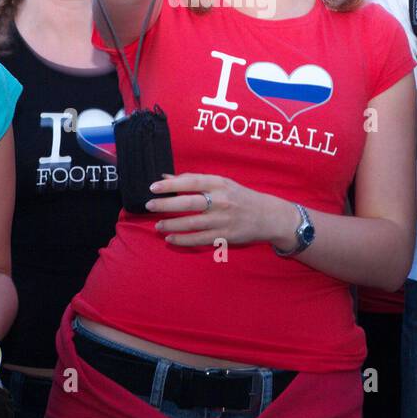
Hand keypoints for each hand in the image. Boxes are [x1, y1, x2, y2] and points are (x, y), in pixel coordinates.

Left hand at [146, 173, 293, 247]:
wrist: (267, 216)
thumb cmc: (240, 196)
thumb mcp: (221, 182)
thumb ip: (194, 180)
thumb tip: (166, 177)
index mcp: (220, 184)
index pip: (191, 182)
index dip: (170, 185)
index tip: (153, 187)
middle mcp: (221, 201)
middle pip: (188, 203)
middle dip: (166, 205)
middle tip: (149, 206)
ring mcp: (223, 220)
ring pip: (191, 224)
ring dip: (171, 225)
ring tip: (158, 225)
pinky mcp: (224, 236)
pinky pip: (199, 239)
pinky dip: (182, 240)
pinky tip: (170, 239)